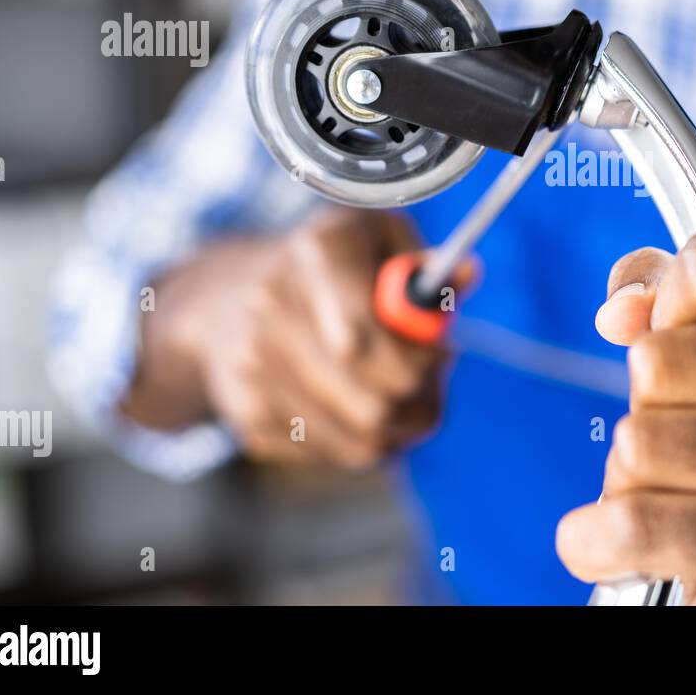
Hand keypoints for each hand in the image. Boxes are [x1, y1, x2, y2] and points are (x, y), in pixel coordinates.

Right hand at [126, 207, 470, 467]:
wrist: (226, 296)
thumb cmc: (333, 264)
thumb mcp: (381, 239)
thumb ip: (428, 266)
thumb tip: (469, 275)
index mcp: (318, 252)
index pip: (367, 335)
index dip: (418, 358)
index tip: (443, 352)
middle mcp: (273, 308)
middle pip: (372, 402)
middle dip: (420, 399)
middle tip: (432, 381)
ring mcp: (254, 368)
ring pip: (361, 441)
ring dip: (400, 427)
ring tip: (404, 393)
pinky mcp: (248, 416)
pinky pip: (333, 456)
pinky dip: (361, 440)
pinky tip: (358, 403)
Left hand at [555, 228, 695, 603]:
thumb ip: (665, 292)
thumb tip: (620, 313)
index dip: (669, 315)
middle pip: (655, 361)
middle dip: (648, 412)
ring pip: (639, 441)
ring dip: (631, 481)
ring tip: (690, 497)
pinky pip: (635, 522)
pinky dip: (595, 541)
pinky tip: (611, 546)